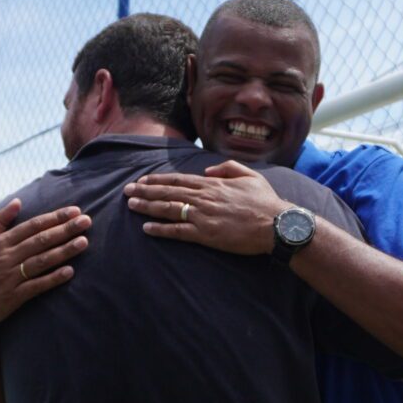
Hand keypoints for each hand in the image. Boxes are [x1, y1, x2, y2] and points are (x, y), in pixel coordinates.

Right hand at [0, 199, 91, 330]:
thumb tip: (17, 201)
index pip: (31, 226)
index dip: (54, 217)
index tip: (75, 211)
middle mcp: (4, 258)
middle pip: (40, 240)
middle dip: (65, 229)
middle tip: (87, 221)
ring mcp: (9, 277)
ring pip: (41, 261)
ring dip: (64, 251)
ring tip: (84, 242)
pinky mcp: (12, 297)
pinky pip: (36, 286)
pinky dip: (53, 278)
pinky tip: (70, 272)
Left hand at [124, 161, 287, 255]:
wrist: (275, 224)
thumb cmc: (265, 201)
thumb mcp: (249, 175)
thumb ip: (226, 168)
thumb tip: (207, 170)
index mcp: (213, 184)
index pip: (178, 180)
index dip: (158, 180)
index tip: (143, 179)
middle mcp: (204, 197)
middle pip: (168, 193)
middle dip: (145, 191)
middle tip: (127, 191)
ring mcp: (203, 216)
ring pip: (168, 209)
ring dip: (147, 206)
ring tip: (131, 205)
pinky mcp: (206, 235)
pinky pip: (178, 231)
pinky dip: (161, 229)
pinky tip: (147, 228)